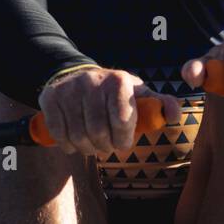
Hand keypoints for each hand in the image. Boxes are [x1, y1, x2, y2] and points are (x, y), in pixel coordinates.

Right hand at [37, 68, 181, 155]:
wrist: (77, 75)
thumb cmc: (115, 93)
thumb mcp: (139, 94)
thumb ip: (161, 105)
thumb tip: (174, 115)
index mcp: (118, 81)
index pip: (122, 121)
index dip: (122, 140)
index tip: (122, 143)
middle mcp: (92, 81)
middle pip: (98, 132)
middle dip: (104, 147)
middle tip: (105, 146)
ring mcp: (69, 88)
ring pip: (77, 135)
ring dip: (86, 149)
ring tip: (91, 146)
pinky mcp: (50, 97)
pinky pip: (58, 132)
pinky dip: (66, 145)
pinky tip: (73, 144)